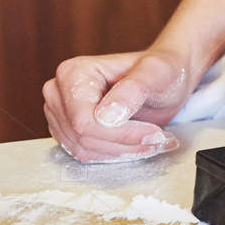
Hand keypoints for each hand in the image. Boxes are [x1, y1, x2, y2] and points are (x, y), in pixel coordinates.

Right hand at [43, 49, 192, 162]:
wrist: (166, 77)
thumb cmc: (162, 70)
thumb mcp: (157, 73)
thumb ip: (132, 90)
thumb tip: (104, 117)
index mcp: (73, 73)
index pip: (83, 120)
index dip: (120, 134)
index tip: (155, 135)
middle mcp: (59, 92)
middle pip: (82, 137)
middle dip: (125, 144)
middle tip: (161, 139)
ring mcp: (60, 113)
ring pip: (83, 150)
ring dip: (123, 151)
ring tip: (155, 141)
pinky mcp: (68, 130)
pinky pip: (86, 154)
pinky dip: (116, 154)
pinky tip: (140, 144)